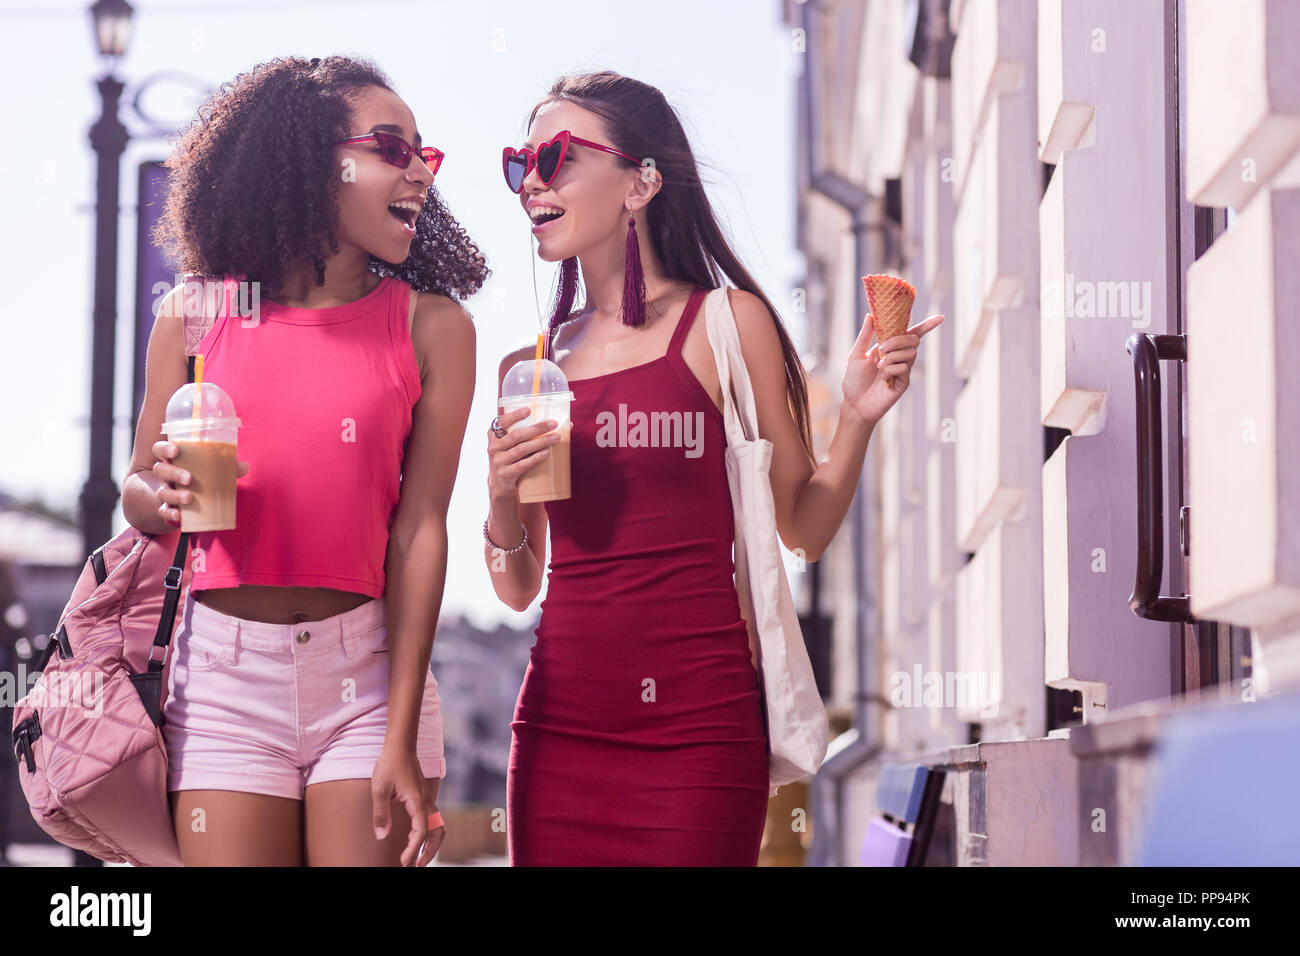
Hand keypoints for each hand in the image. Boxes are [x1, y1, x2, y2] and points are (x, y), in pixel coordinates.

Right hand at [151, 440, 249, 525]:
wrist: (185, 498)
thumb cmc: (199, 475)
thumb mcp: (210, 468)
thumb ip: (227, 466)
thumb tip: (244, 466)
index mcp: (173, 459)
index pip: (159, 449)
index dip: (164, 448)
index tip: (176, 451)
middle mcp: (165, 474)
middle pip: (161, 470)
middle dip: (173, 473)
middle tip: (189, 478)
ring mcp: (164, 490)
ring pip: (163, 491)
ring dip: (175, 495)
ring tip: (189, 498)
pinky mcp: (166, 507)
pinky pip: (163, 510)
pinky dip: (170, 513)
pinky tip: (179, 515)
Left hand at [372, 743, 442, 866]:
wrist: (401, 744)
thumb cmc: (390, 763)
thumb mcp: (379, 790)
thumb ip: (381, 814)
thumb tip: (382, 836)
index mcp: (418, 801)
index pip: (421, 832)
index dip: (413, 849)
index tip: (403, 861)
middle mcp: (426, 801)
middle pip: (438, 832)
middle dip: (430, 851)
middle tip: (416, 865)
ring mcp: (427, 799)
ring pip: (438, 826)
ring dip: (431, 843)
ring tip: (418, 856)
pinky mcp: (423, 796)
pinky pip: (432, 819)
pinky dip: (428, 833)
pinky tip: (414, 837)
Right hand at [486, 406, 562, 500]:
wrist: (500, 486)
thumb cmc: (512, 460)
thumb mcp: (512, 446)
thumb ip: (528, 435)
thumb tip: (565, 425)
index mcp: (495, 436)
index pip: (503, 422)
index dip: (515, 415)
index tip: (529, 410)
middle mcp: (494, 447)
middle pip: (517, 435)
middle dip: (537, 428)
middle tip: (553, 424)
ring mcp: (499, 461)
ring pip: (521, 449)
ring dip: (540, 442)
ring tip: (555, 438)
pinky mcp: (505, 474)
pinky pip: (522, 465)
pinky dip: (535, 458)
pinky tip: (546, 453)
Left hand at [842, 312, 943, 426]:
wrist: (854, 403)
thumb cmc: (854, 380)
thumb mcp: (856, 354)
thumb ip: (865, 335)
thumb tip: (870, 315)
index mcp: (889, 347)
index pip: (911, 334)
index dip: (926, 326)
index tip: (940, 318)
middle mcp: (899, 357)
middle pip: (913, 340)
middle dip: (898, 341)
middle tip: (881, 350)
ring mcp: (903, 370)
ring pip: (910, 353)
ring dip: (892, 357)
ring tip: (879, 367)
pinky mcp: (904, 382)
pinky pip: (905, 368)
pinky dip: (891, 370)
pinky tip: (883, 379)